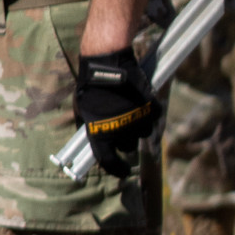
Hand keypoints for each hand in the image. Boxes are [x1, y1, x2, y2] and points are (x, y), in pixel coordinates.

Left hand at [74, 49, 154, 174]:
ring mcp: (137, 121)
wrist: (108, 63)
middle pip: (127, 147)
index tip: (123, 171)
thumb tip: (93, 142)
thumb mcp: (82, 111)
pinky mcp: (151, 109)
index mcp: (100, 134)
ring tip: (128, 109)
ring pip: (141, 134)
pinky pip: (152, 119)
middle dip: (124, 140)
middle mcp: (120, 132)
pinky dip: (148, 114)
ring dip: (136, 127)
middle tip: (120, 125)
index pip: (108, 162)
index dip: (116, 170)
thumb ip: (90, 128)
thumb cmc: (91, 86)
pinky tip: (138, 102)